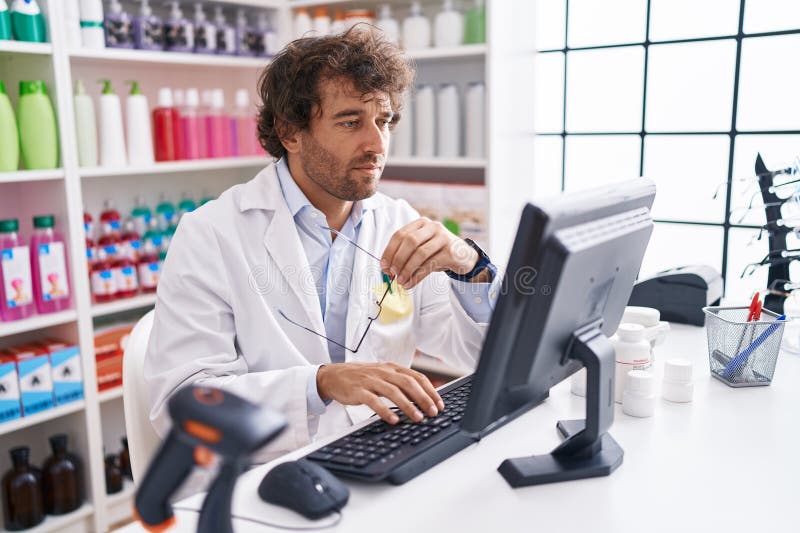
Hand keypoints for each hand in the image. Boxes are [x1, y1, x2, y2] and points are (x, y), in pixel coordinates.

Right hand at [317, 362, 443, 423]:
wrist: (334, 375)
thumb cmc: (361, 377)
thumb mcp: (382, 375)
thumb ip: (400, 383)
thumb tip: (422, 397)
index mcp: (392, 368)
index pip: (417, 377)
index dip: (430, 390)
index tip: (439, 404)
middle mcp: (383, 372)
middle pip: (408, 383)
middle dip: (423, 398)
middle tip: (433, 412)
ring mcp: (371, 381)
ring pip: (393, 392)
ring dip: (408, 406)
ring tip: (418, 418)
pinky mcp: (359, 391)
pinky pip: (374, 401)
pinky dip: (385, 411)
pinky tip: (393, 420)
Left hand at [380, 218, 479, 288]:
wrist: (464, 257)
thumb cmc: (437, 253)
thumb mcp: (422, 249)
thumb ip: (406, 254)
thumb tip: (387, 268)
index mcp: (421, 224)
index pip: (400, 234)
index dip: (389, 251)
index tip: (384, 266)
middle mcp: (433, 227)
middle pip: (409, 241)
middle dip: (397, 259)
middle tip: (392, 273)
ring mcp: (443, 238)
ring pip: (419, 253)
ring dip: (407, 269)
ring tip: (401, 281)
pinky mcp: (450, 252)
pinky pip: (430, 264)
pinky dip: (417, 276)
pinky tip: (411, 283)